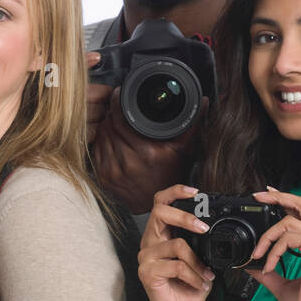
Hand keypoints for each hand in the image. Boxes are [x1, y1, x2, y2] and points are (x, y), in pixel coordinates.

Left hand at [89, 51, 204, 213]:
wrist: (161, 204)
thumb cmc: (173, 174)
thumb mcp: (186, 148)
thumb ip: (193, 123)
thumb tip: (204, 101)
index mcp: (147, 153)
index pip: (120, 119)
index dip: (117, 103)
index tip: (119, 95)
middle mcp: (128, 164)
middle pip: (108, 126)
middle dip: (111, 113)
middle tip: (117, 108)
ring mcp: (114, 173)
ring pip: (101, 137)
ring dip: (105, 127)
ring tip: (115, 122)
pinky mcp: (104, 179)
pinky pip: (96, 152)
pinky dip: (101, 142)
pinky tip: (111, 139)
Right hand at [137, 184, 215, 300]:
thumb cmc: (191, 285)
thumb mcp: (200, 257)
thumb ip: (200, 239)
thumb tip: (216, 224)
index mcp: (160, 234)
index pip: (161, 203)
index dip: (175, 192)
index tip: (195, 192)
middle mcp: (149, 242)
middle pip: (161, 213)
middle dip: (185, 217)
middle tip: (204, 228)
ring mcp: (146, 257)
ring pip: (177, 244)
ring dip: (198, 262)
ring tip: (206, 275)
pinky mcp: (147, 273)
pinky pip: (176, 266)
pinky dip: (193, 275)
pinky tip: (199, 283)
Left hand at [246, 187, 300, 300]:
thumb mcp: (281, 285)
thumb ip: (268, 271)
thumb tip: (251, 265)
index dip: (286, 199)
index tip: (268, 196)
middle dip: (279, 196)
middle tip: (259, 196)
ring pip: (289, 222)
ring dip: (267, 236)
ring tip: (258, 255)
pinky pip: (288, 238)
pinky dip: (274, 250)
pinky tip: (269, 266)